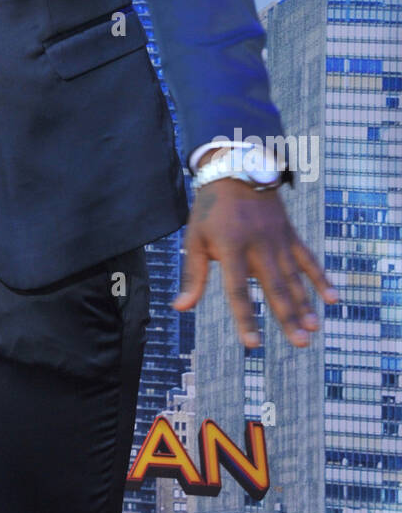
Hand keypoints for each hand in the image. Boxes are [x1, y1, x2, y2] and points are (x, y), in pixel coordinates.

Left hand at [172, 176, 337, 347]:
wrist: (235, 169)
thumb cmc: (210, 210)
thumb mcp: (194, 239)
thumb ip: (192, 275)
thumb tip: (180, 308)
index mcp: (230, 247)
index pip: (237, 289)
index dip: (245, 317)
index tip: (253, 343)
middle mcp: (257, 245)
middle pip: (274, 286)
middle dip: (287, 317)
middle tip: (300, 344)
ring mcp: (277, 239)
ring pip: (293, 277)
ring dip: (305, 304)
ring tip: (314, 330)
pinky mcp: (289, 234)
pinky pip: (307, 258)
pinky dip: (320, 278)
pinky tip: (332, 299)